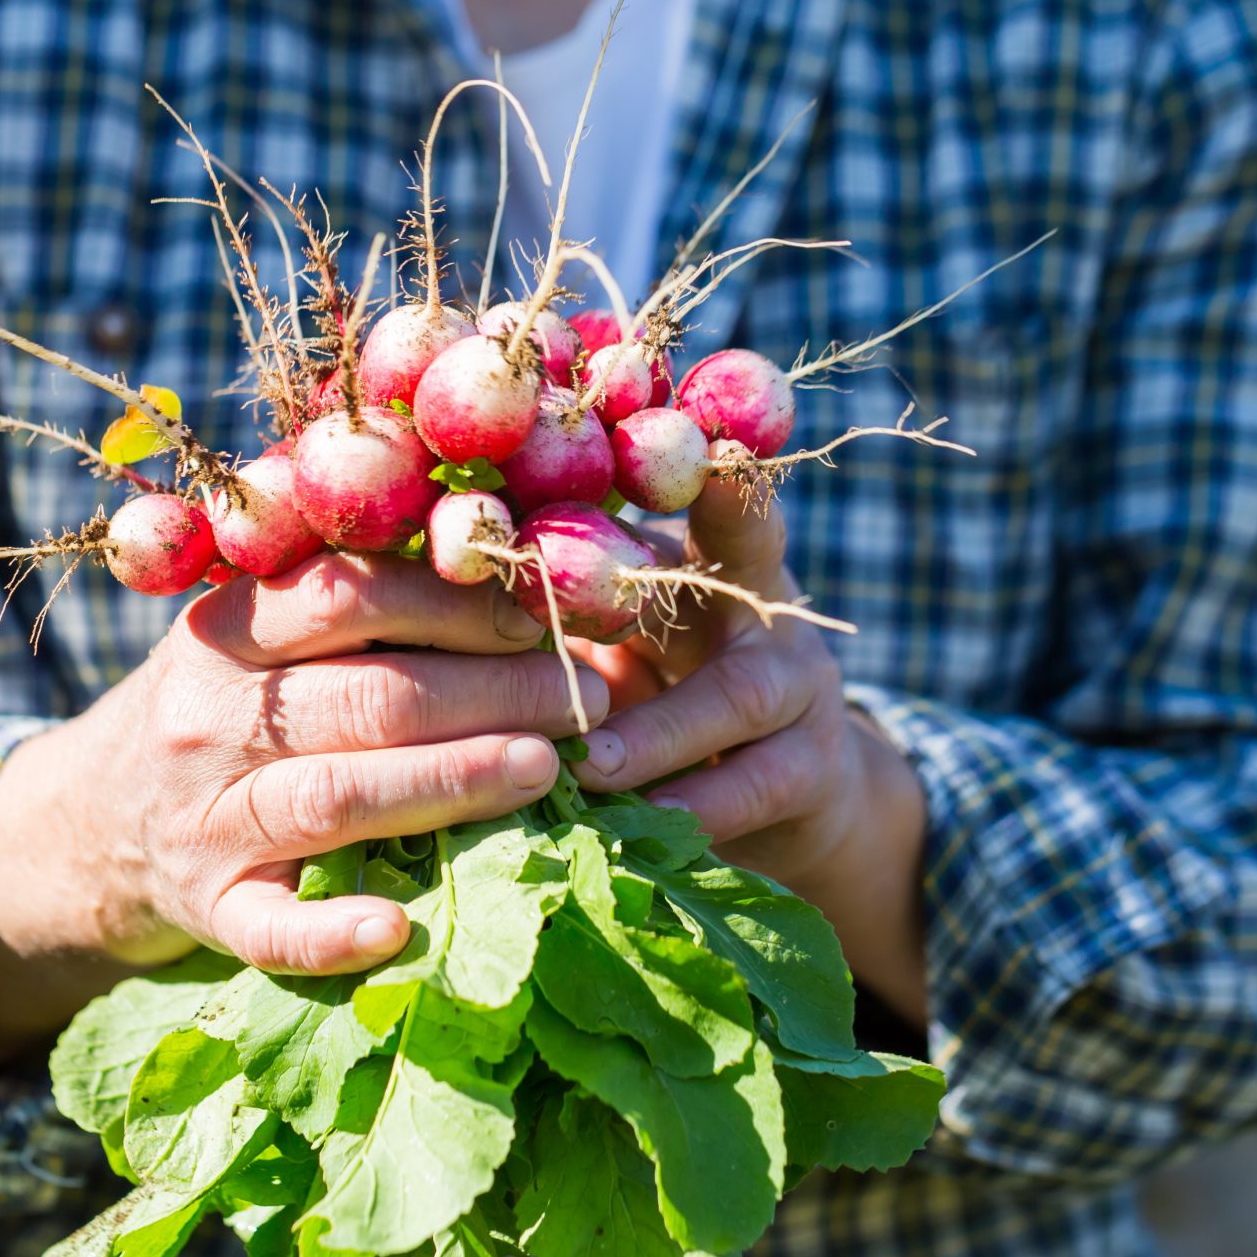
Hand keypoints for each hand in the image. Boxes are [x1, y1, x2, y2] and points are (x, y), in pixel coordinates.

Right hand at [0, 554, 604, 1067]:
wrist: (89, 823)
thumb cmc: (220, 713)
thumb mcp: (254, 637)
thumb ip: (351, 603)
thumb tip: (511, 569)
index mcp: (230, 629)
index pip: (351, 597)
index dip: (459, 603)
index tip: (550, 615)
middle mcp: (211, 718)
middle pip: (367, 697)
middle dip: (490, 693)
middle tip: (588, 701)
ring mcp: (206, 818)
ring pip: (336, 798)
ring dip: (448, 782)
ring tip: (546, 774)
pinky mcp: (209, 909)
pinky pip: (271, 929)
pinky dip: (334, 935)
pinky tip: (401, 931)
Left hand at [566, 476, 930, 1022]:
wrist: (788, 797)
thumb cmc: (668, 692)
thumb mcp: (633, 632)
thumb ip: (575, 597)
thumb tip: (445, 564)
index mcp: (715, 552)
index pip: (701, 479)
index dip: (683, 451)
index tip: (654, 428)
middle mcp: (765, 604)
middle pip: (744, 553)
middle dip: (664, 571)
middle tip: (572, 605)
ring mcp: (800, 689)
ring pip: (735, 702)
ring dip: (655, 734)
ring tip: (589, 766)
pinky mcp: (810, 772)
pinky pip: (752, 789)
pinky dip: (691, 809)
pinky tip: (636, 828)